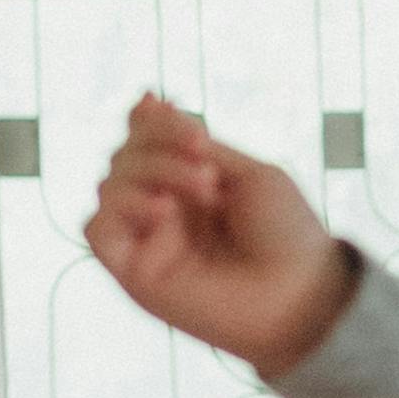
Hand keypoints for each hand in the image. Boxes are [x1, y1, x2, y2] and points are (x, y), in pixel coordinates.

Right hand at [85, 94, 357, 375]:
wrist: (302, 297)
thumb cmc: (286, 237)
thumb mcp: (245, 172)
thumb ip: (192, 143)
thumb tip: (144, 99)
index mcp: (188, 183)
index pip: (141, 137)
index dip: (154, 123)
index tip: (194, 130)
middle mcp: (162, 210)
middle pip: (123, 155)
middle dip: (161, 146)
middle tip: (210, 169)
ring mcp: (147, 241)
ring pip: (108, 184)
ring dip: (153, 171)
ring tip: (205, 189)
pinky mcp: (134, 274)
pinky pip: (96, 228)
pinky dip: (122, 207)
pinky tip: (163, 213)